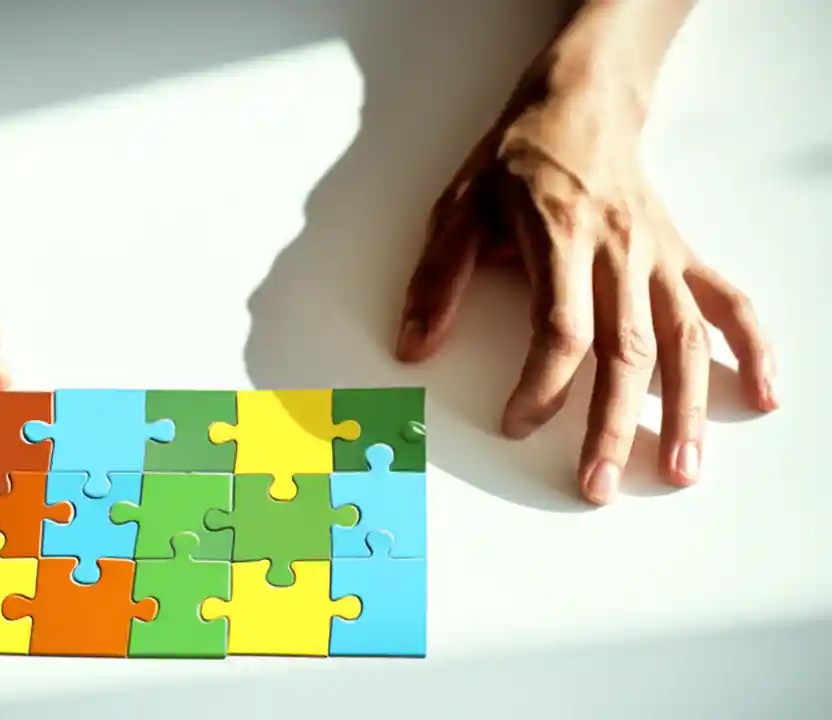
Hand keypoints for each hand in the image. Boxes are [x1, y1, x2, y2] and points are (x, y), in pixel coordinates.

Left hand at [396, 67, 777, 504]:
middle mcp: (620, 252)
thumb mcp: (458, 208)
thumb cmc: (516, 160)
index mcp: (562, 239)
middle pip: (626, 351)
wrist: (580, 106)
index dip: (541, 386)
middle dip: (611, 424)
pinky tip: (764, 394)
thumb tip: (414, 346)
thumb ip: (438, 280)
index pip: (562, 330)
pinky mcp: (681, 256)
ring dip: (685, 409)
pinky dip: (752, 348)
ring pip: (682, 341)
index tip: (515, 424)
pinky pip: (727, 304)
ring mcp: (658, 257)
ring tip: (679, 469)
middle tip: (597, 485)